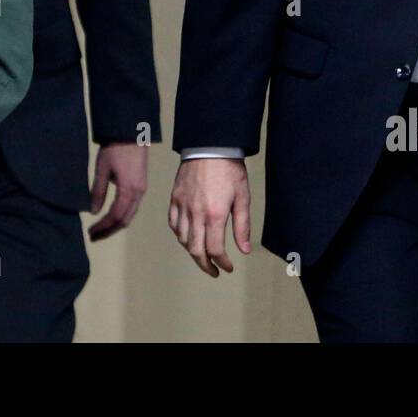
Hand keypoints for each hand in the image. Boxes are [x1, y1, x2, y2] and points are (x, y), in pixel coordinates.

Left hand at [88, 142, 147, 240]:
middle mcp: (138, 193)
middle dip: (109, 230)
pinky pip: (133, 207)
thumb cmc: (115, 148)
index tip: (91, 232)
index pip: (116, 216)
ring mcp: (142, 189)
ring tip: (101, 229)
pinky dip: (122, 215)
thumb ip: (98, 191)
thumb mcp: (102, 169)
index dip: (103, 227)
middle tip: (94, 236)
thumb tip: (93, 212)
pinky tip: (112, 216)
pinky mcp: (141, 184)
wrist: (131, 131)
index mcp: (129, 190)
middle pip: (125, 219)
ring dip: (116, 224)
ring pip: (130, 214)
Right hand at [168, 158, 250, 276]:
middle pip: (195, 250)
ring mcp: (182, 206)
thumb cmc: (229, 170)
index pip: (215, 250)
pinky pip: (173, 224)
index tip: (228, 267)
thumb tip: (244, 250)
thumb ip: (242, 226)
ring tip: (203, 255)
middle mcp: (195, 213)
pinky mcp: (174, 198)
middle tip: (214, 271)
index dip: (222, 263)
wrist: (210, 145)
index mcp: (214, 214)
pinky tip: (188, 236)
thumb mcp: (242, 197)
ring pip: (182, 239)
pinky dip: (180, 235)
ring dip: (193, 251)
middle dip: (205, 265)